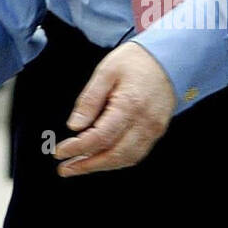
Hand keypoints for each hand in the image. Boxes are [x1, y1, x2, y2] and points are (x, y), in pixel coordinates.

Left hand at [53, 42, 174, 175]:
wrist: (168, 58)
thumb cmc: (134, 61)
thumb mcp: (106, 71)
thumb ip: (89, 100)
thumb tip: (74, 126)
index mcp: (130, 105)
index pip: (100, 137)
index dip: (78, 148)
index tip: (59, 152)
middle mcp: (145, 122)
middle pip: (114, 155)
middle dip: (87, 165)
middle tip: (64, 169)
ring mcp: (154, 129)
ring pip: (126, 158)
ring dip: (101, 166)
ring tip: (78, 167)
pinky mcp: (157, 131)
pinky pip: (137, 153)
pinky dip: (117, 160)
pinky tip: (100, 159)